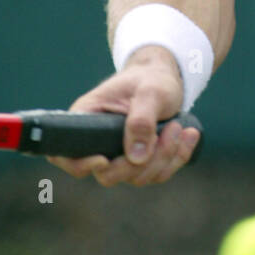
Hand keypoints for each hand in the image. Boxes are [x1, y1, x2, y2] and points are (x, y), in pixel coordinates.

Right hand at [47, 46, 199, 186]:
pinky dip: (176, 158)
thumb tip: (136, 157)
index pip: (65, 154)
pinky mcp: (140, 161)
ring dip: (165, 156)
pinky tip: (189, 135)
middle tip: (172, 128)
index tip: (104, 160)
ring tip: (181, 126)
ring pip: (137, 177)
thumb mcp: (150, 90)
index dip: (80, 165)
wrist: (165, 78)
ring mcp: (119, 154)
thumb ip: (142, 120)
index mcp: (86, 118)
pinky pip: (156, 174)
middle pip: (108, 174)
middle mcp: (98, 142)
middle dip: (144, 160)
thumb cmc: (150, 78)